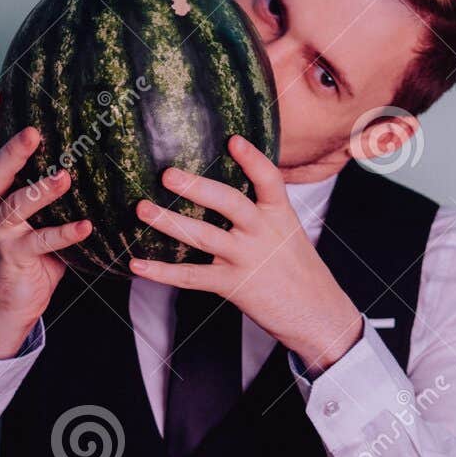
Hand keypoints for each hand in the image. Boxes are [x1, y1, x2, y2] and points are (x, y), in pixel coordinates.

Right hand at [0, 89, 90, 357]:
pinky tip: (87, 226)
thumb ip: (48, 187)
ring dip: (42, 189)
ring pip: (16, 204)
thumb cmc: (31, 252)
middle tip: (35, 131)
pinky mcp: (13, 256)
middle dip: (14, 149)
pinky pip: (42, 241)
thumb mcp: (35, 215)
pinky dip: (66, 233)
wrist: (12, 302)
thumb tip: (87, 153)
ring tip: (66, 177)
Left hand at [130, 136, 363, 375]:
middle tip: (167, 174)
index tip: (233, 140)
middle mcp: (263, 233)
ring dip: (170, 222)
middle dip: (197, 188)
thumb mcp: (289, 233)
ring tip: (142, 209)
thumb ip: (264, 212)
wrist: (317, 316)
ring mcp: (247, 259)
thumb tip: (229, 189)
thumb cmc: (298, 271)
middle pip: (229, 203)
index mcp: (279, 215)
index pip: (269, 180)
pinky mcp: (233, 286)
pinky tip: (137, 265)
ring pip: (204, 237)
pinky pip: (192, 277)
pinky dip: (162, 272)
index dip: (252, 159)